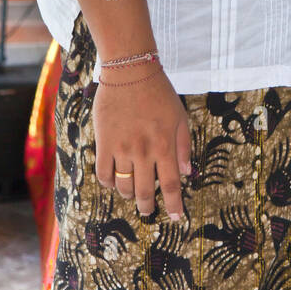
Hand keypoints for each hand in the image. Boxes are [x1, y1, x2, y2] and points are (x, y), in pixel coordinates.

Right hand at [94, 65, 191, 221]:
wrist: (130, 72)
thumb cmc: (159, 93)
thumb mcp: (180, 116)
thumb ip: (184, 145)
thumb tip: (187, 172)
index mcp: (165, 146)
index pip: (171, 184)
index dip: (174, 204)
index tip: (177, 217)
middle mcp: (144, 152)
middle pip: (145, 191)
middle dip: (148, 206)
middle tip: (149, 211)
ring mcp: (122, 149)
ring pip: (124, 186)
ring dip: (129, 195)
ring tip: (132, 195)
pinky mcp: (104, 143)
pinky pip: (104, 173)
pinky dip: (109, 183)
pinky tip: (114, 182)